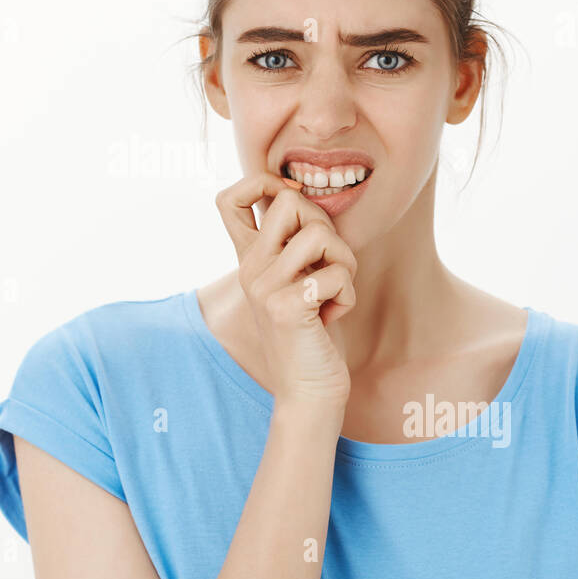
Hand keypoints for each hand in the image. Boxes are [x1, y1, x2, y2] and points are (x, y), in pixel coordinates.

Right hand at [215, 171, 357, 407]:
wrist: (309, 392)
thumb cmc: (313, 334)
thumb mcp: (298, 280)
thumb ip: (295, 244)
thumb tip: (305, 197)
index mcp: (249, 259)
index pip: (229, 198)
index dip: (266, 186)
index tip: (299, 214)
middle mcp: (249, 268)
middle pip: (290, 201)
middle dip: (326, 227)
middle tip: (328, 267)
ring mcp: (263, 287)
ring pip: (320, 234)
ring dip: (344, 262)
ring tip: (334, 292)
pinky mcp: (285, 307)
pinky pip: (336, 274)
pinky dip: (347, 296)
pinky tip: (332, 317)